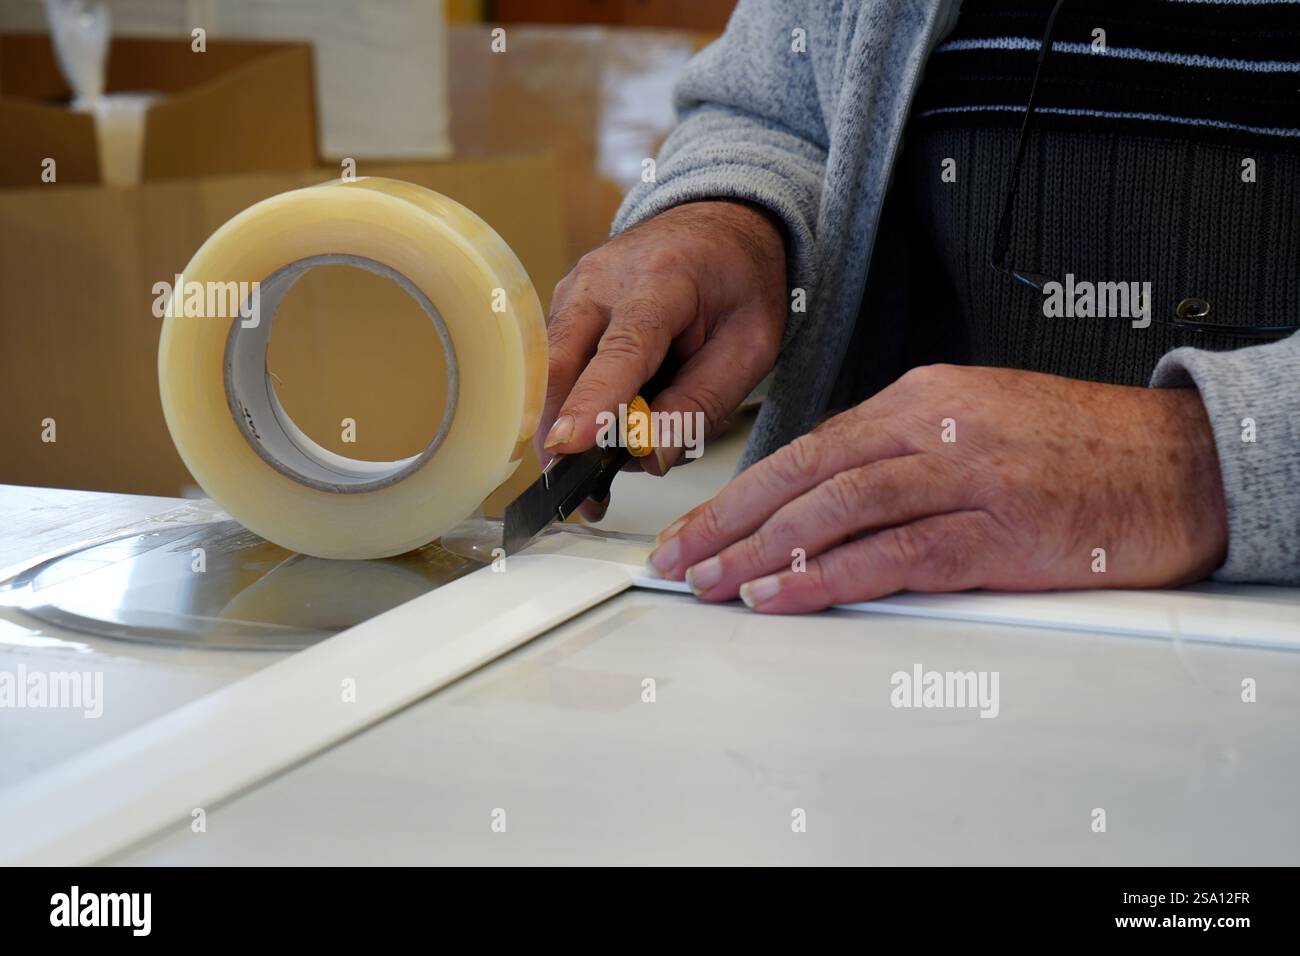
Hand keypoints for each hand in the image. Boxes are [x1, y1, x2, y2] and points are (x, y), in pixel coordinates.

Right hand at [535, 201, 786, 499]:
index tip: (569, 445)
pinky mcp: (564, 308)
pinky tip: (603, 431)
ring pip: (554, 373)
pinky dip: (576, 405)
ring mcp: (575, 291)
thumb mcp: (751, 345)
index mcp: (662, 280)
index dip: (594, 402)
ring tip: (605, 465)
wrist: (721, 222)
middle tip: (572, 489)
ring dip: (572, 424)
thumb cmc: (740, 281)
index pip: (622, 350)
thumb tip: (650, 456)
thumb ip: (703, 403)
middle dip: (560, 430)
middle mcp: (603, 280)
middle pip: (563, 364)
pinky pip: (560, 368)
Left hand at [648, 365, 1228, 612]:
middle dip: (729, 521)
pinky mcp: (999, 530)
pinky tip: (783, 597)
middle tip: (678, 559)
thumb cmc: (1082, 448)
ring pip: (837, 508)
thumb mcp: (979, 424)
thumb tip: (827, 499)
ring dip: (763, 551)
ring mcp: (966, 475)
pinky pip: (894, 555)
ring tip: (713, 583)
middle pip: (805, 474)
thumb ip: (903, 454)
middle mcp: (934, 426)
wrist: (1184, 462)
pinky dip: (829, 577)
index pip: (808, 446)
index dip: (742, 492)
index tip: (697, 526)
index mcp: (923, 397)